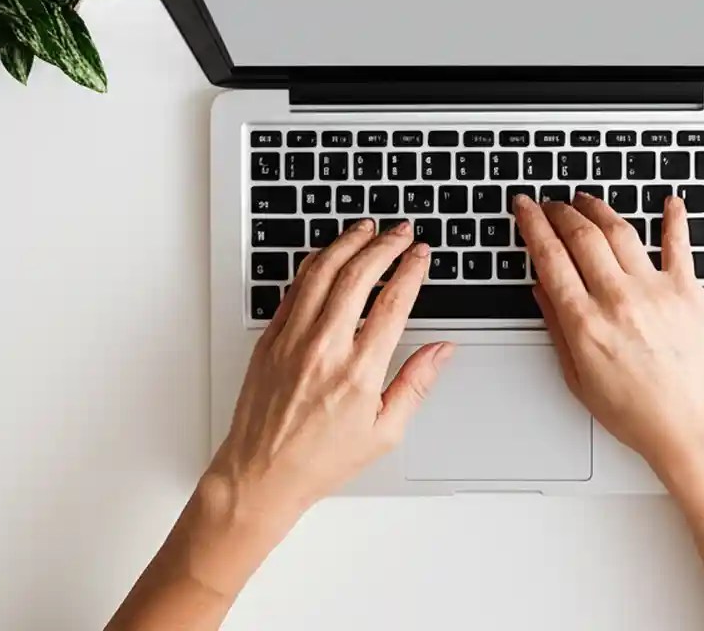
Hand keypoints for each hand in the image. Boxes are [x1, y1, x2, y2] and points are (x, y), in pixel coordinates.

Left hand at [204, 219, 453, 519]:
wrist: (261, 474)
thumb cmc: (320, 460)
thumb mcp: (385, 432)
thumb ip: (416, 384)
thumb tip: (442, 351)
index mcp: (358, 372)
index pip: (392, 303)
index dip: (411, 270)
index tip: (421, 255)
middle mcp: (324, 348)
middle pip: (358, 275)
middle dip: (385, 245)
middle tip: (402, 233)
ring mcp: (292, 339)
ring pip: (322, 271)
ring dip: (348, 243)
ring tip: (366, 229)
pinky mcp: (269, 339)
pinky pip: (294, 288)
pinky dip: (314, 263)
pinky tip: (329, 254)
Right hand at [514, 193, 703, 478]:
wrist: (693, 430)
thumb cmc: (638, 415)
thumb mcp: (579, 380)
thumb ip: (557, 329)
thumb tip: (542, 291)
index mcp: (586, 324)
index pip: (550, 257)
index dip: (532, 225)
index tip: (525, 207)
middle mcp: (619, 300)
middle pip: (582, 236)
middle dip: (560, 211)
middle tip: (551, 203)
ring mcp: (656, 292)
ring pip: (621, 231)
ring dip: (599, 209)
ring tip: (586, 200)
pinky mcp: (688, 292)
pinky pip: (679, 245)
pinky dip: (675, 219)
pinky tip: (670, 203)